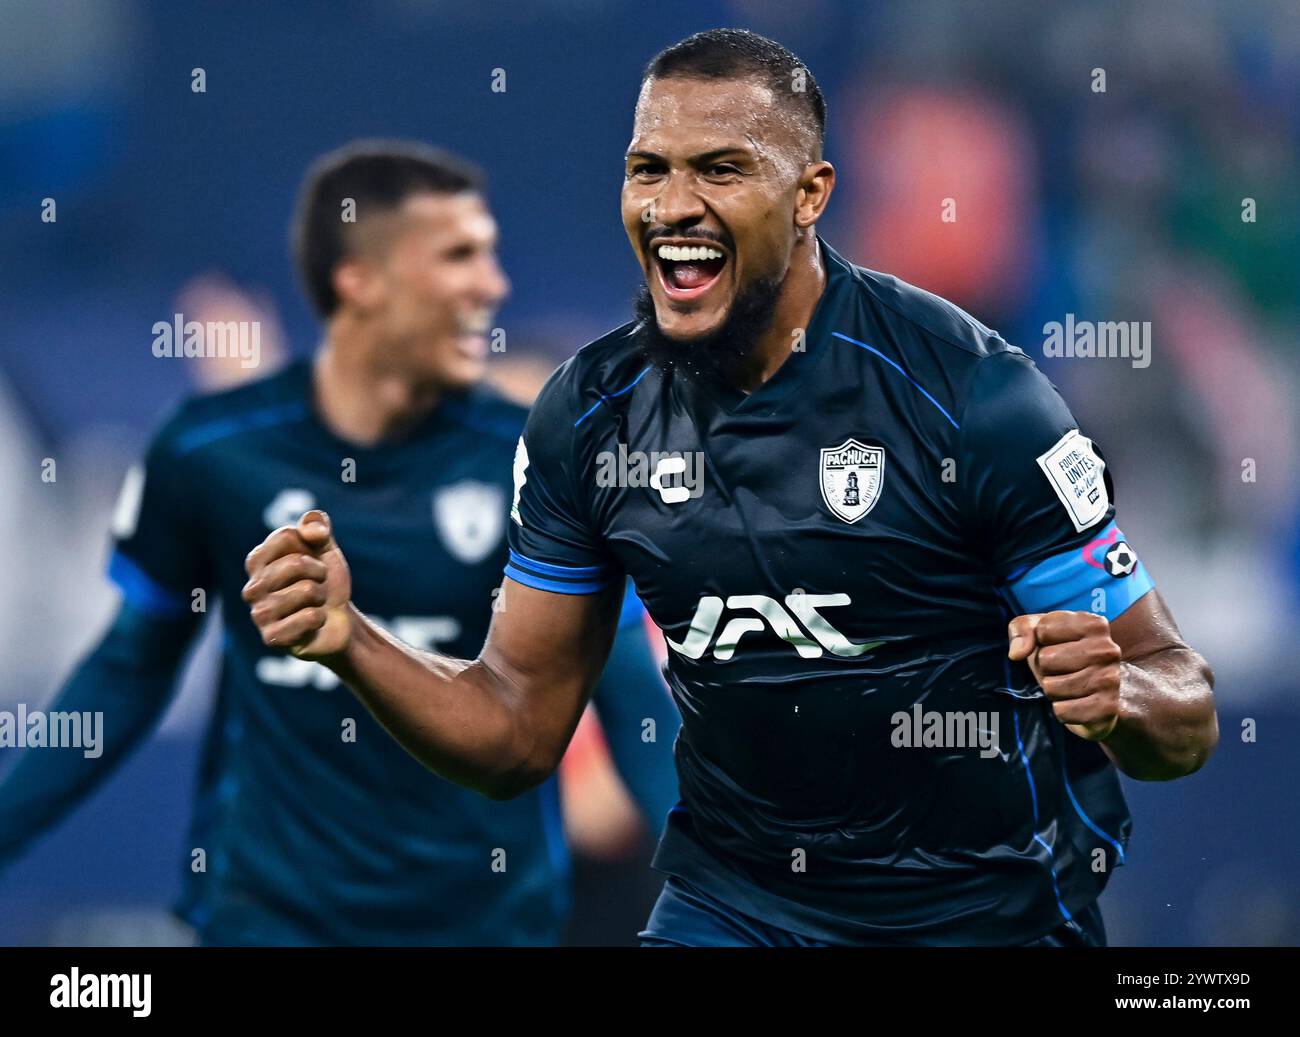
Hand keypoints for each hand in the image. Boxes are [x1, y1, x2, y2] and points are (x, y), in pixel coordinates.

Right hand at [242, 510, 351, 659]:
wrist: (338, 620)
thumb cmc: (325, 582)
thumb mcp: (325, 547)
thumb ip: (317, 525)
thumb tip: (312, 531)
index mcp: (257, 561)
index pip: (286, 536)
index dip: (312, 547)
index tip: (313, 561)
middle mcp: (252, 588)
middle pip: (295, 563)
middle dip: (320, 573)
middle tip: (318, 585)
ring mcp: (259, 615)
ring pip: (305, 590)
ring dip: (321, 597)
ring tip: (315, 604)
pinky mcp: (273, 638)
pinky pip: (308, 617)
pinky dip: (320, 618)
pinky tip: (313, 624)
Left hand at [1008, 611, 1121, 740]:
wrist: (1099, 691)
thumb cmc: (1064, 655)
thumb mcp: (1040, 632)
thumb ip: (1022, 629)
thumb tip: (1016, 653)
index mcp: (1094, 624)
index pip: (1043, 630)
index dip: (1040, 640)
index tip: (1056, 644)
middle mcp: (1107, 649)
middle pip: (1046, 659)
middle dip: (1046, 667)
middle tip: (1062, 669)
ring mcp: (1110, 679)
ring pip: (1052, 687)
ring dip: (1053, 689)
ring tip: (1069, 685)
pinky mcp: (1107, 707)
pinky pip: (1062, 710)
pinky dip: (1062, 710)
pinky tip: (1076, 702)